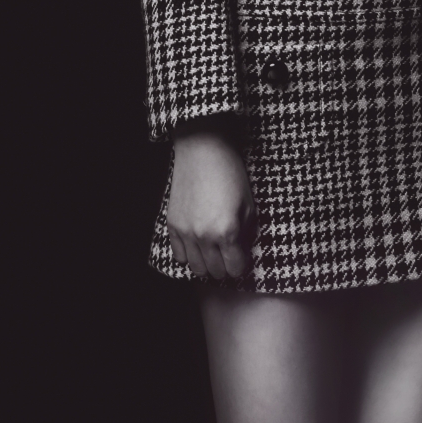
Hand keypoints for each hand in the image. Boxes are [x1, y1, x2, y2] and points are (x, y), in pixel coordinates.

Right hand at [167, 123, 256, 280]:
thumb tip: (244, 251)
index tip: (244, 259)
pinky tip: (198, 245)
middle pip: (216, 272)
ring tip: (215, 253)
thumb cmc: (231, 173)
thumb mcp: (249, 204)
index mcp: (227, 232)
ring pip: (196, 268)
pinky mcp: (172, 225)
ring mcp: (185, 232)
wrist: (203, 150)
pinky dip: (189, 255)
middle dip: (226, 267)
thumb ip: (248, 233)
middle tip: (231, 255)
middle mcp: (204, 237)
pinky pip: (178, 255)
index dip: (242, 266)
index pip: (236, 269)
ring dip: (207, 264)